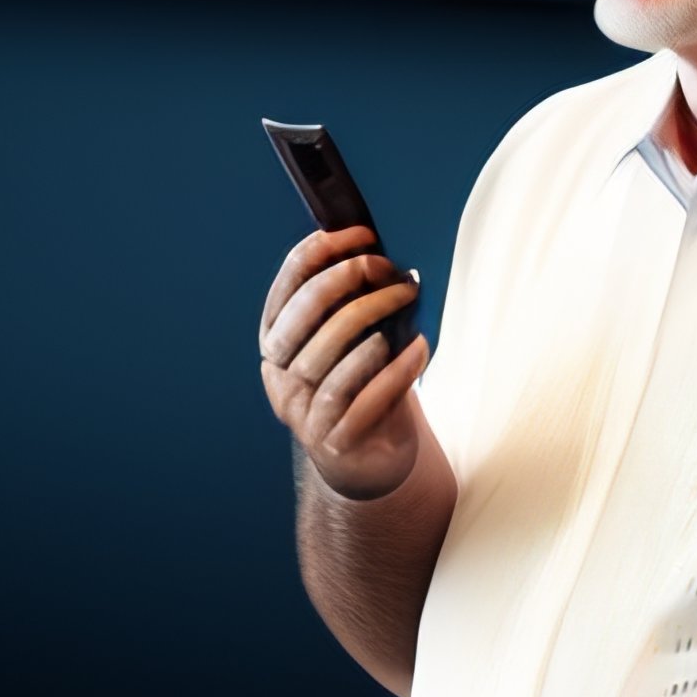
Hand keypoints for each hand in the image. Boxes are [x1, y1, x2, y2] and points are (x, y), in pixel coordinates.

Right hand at [257, 225, 428, 500]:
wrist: (368, 461)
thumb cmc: (362, 388)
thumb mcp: (352, 343)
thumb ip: (352, 304)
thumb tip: (376, 251)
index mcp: (275, 344)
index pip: (287, 289)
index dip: (320, 253)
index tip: (362, 235)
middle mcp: (279, 377)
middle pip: (306, 316)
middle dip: (348, 281)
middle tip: (390, 268)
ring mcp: (303, 413)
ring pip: (333, 357)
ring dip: (376, 319)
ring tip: (408, 299)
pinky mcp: (335, 442)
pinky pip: (364, 399)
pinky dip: (395, 370)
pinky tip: (420, 348)